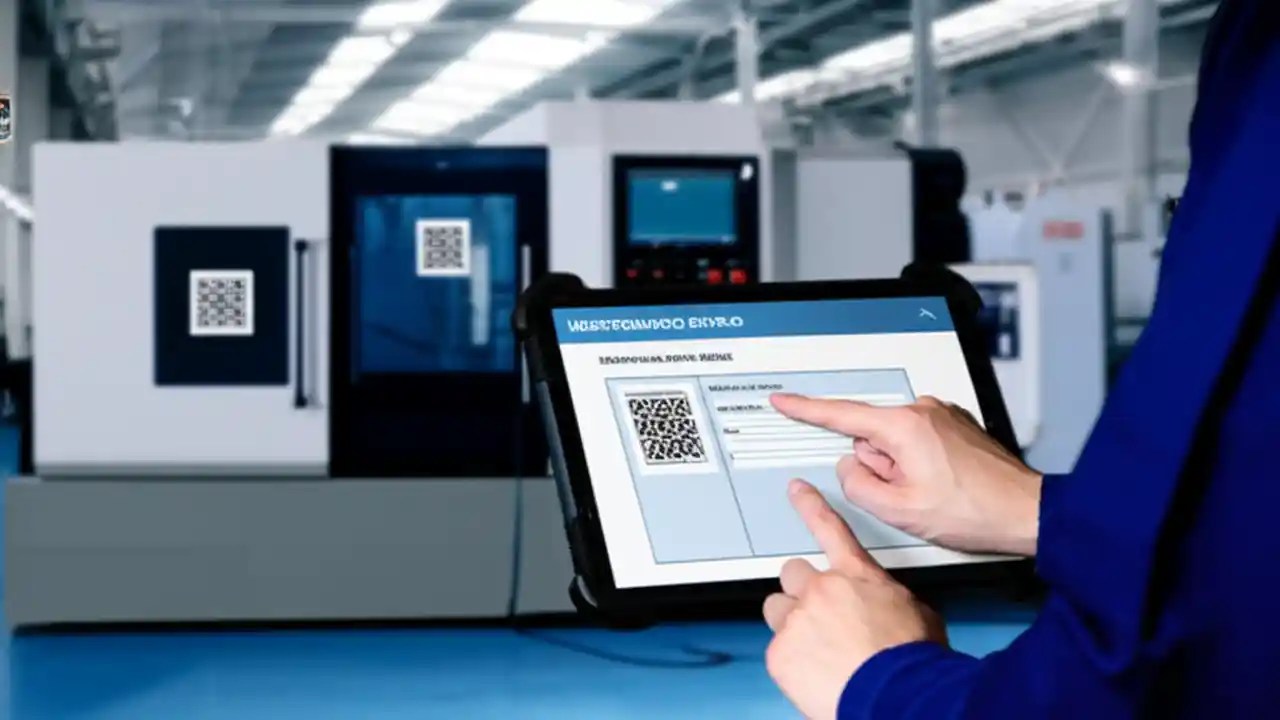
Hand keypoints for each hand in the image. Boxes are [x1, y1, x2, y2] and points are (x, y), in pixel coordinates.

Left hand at [764, 480, 946, 719]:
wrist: (898, 696)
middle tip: (820, 618)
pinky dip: (791, 662)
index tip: (797, 489)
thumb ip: (888, 598)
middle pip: (793, 574)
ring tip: (817, 649)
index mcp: (857, 576)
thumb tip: (886, 606)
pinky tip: (815, 675)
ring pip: (777, 610)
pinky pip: (777, 650)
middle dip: (803, 591)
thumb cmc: (914, 660)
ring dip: (791, 624)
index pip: (829, 528)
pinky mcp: (780, 652)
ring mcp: (797, 619)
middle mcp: (822, 589)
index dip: (810, 505)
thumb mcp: (916, 613)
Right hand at [771, 393, 1042, 556]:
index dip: (805, 409)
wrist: (1024, 511)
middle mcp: (923, 411)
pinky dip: (923, 464)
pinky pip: (919, 443)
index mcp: (903, 426)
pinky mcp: (956, 426)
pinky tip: (947, 486)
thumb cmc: (974, 511)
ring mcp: (942, 416)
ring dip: (904, 469)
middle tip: (911, 496)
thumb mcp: (899, 510)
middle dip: (880, 468)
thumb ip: (858, 486)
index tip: (784, 400)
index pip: (840, 414)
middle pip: (872, 439)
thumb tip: (852, 468)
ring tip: (936, 494)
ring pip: (896, 443)